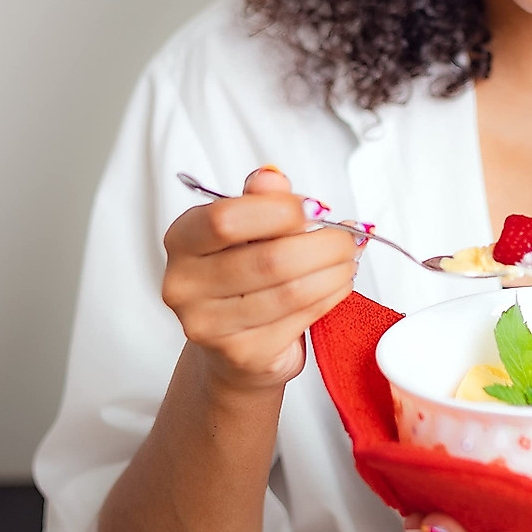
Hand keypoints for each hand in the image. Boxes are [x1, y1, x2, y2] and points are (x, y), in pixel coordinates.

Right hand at [161, 167, 360, 394]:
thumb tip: (272, 177)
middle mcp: (185, 285)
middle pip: (269, 258)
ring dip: (334, 270)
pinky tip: (339, 283)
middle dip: (324, 244)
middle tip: (348, 237)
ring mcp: (210, 325)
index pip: (227, 219)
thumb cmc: (242, 278)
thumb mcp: (247, 230)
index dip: (282, 211)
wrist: (234, 348)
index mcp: (183, 240)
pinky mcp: (244, 353)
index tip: (316, 208)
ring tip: (349, 258)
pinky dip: (331, 295)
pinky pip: (302, 317)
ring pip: (292, 291)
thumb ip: (260, 201)